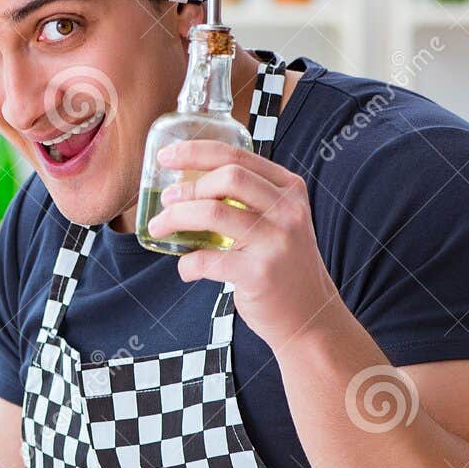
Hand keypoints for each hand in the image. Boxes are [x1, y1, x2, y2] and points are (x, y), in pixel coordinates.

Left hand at [146, 139, 345, 352]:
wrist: (309, 315)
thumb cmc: (282, 264)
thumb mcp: (278, 221)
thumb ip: (247, 199)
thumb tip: (186, 185)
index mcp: (288, 188)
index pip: (237, 156)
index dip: (195, 152)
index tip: (166, 156)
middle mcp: (287, 210)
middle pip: (227, 177)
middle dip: (187, 186)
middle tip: (166, 200)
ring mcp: (276, 241)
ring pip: (213, 212)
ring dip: (176, 218)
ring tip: (159, 227)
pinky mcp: (259, 273)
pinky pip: (208, 260)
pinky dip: (187, 264)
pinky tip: (186, 269)